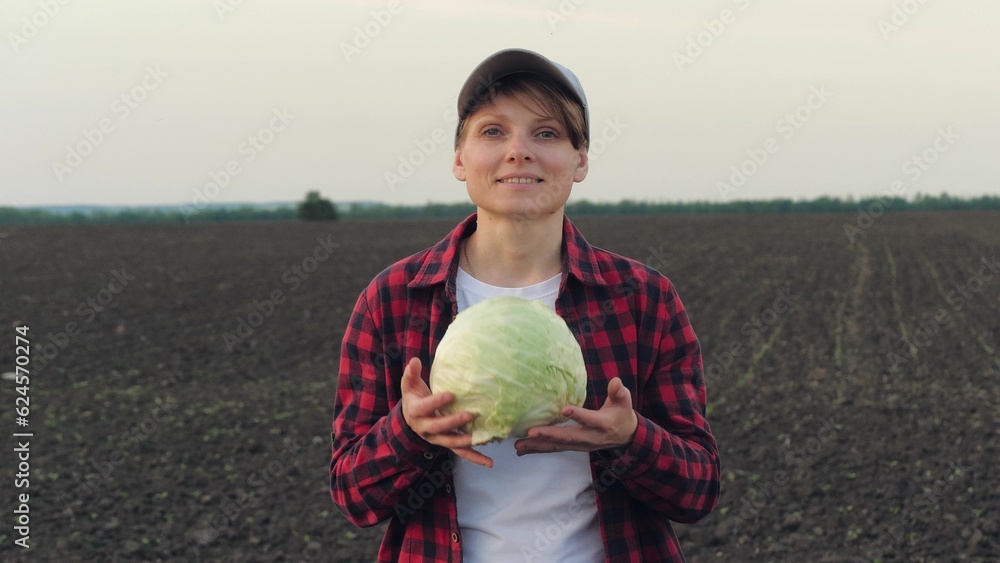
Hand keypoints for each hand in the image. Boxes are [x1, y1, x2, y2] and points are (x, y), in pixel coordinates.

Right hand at [400, 357, 493, 467]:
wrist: (410, 418)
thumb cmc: (414, 397)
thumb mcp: (409, 385)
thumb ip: (411, 373)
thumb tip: (415, 361)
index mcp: (416, 412)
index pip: (425, 408)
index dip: (437, 402)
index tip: (451, 395)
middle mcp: (425, 428)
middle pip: (439, 427)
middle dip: (454, 422)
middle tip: (470, 414)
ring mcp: (437, 438)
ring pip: (451, 443)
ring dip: (466, 442)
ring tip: (482, 440)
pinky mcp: (447, 443)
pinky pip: (461, 452)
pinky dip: (475, 457)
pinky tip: (489, 462)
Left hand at [515, 377, 637, 455]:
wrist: (625, 437)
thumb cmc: (621, 414)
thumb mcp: (624, 402)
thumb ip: (619, 392)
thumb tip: (615, 381)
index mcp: (603, 424)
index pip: (590, 420)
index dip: (578, 415)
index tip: (564, 409)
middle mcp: (590, 438)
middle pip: (568, 437)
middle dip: (549, 435)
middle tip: (531, 433)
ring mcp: (580, 445)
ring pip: (558, 446)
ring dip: (538, 446)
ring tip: (519, 445)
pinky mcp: (573, 447)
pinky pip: (554, 449)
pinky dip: (538, 450)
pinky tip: (521, 450)